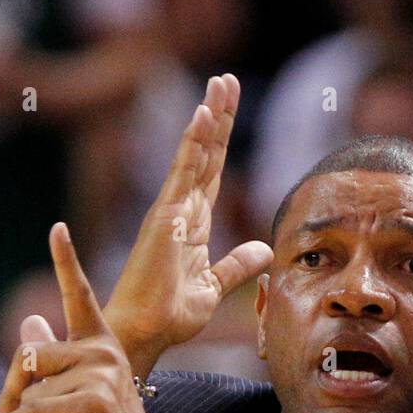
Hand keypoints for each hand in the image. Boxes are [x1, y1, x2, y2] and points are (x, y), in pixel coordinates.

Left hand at [0, 222, 159, 412]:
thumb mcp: (73, 396)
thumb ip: (52, 362)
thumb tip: (28, 320)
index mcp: (102, 345)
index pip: (79, 297)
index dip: (66, 261)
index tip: (57, 229)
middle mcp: (103, 352)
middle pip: (29, 353)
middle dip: (11, 390)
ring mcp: (99, 375)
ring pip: (29, 389)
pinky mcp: (89, 403)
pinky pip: (30, 412)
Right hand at [104, 72, 272, 372]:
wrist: (147, 332)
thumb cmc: (171, 314)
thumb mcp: (215, 286)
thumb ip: (238, 264)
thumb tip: (265, 248)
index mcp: (193, 223)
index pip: (212, 172)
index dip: (222, 140)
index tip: (230, 107)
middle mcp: (180, 210)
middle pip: (205, 155)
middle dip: (217, 117)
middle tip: (225, 80)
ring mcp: (171, 210)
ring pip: (195, 155)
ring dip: (208, 118)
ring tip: (219, 84)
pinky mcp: (165, 217)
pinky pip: (183, 173)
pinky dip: (193, 144)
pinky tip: (203, 116)